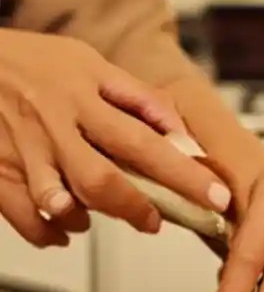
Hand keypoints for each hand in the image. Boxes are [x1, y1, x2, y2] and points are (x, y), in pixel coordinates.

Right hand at [0, 29, 229, 235]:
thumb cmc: (31, 60)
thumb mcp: (88, 62)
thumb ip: (138, 97)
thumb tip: (180, 131)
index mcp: (83, 94)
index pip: (144, 140)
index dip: (183, 173)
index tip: (214, 196)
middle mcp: (52, 123)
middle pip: (101, 179)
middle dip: (138, 208)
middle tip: (156, 221)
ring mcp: (19, 149)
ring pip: (59, 200)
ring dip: (88, 218)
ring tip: (102, 218)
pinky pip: (22, 214)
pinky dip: (47, 231)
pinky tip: (65, 229)